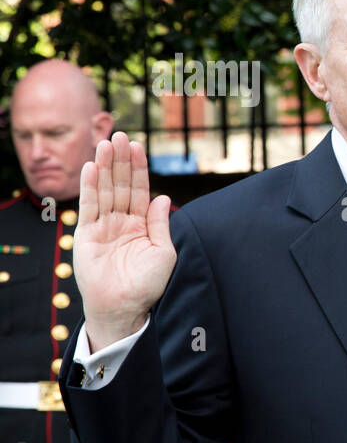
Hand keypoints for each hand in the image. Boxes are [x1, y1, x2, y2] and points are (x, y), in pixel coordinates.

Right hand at [74, 131, 175, 351]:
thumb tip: (163, 197)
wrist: (125, 307)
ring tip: (106, 144)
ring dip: (104, 167)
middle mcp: (121, 222)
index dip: (139, 169)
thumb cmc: (148, 285)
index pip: (139, 190)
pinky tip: (90, 168)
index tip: (139, 147)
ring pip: (104, 191)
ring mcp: (103, 227)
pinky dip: (89, 187)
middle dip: (121, 160)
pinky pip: (88, 207)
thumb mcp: (164, 252)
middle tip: (121, 135)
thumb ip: (159, 224)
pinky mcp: (87, 235)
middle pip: (120, 185)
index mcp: (141, 224)